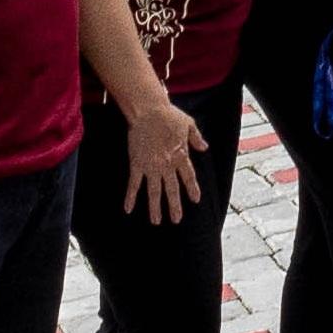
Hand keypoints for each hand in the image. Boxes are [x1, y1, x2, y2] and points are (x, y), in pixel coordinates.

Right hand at [125, 95, 203, 223]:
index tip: (195, 200)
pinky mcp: (137, 164)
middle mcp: (167, 164)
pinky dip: (130, 197)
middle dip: (174, 206)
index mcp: (181, 155)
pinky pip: (134, 184)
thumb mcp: (188, 124)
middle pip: (172, 189)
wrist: (149, 111)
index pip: (188, 177)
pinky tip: (128, 209)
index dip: (192, 189)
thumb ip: (196, 138)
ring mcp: (151, 166)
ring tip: (156, 221)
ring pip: (154, 191)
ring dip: (155, 207)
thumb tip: (205, 148)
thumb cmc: (169, 115)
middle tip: (176, 220)